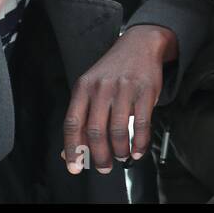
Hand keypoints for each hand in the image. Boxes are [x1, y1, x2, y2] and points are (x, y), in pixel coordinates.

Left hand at [62, 24, 177, 174]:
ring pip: (118, 131)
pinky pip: (142, 124)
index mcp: (83, 88)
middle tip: (104, 167)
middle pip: (95, 131)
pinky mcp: (145, 92)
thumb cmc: (112, 71)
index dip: (71, 149)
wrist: (139, 44)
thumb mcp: (90, 87)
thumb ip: (80, 117)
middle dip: (99, 156)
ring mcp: (124, 89)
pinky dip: (140, 143)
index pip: (72, 124)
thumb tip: (68, 151)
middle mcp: (101, 88)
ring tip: (121, 157)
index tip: (74, 167)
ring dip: (120, 151)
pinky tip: (137, 150)